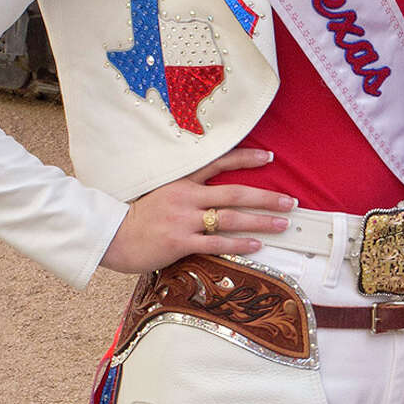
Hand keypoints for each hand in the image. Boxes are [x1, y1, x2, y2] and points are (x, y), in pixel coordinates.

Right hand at [100, 146, 294, 274]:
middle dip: (266, 197)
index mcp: (182, 182)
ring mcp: (184, 220)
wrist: (113, 236)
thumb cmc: (137, 218)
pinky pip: (217, 243)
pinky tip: (257, 245)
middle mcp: (187, 197)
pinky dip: (239, 244)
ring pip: (231, 218)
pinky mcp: (181, 242)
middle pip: (235, 193)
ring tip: (282, 224)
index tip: (269, 157)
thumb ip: (186, 192)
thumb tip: (212, 195)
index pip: (218, 163)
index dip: (245, 159)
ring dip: (261, 221)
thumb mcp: (160, 194)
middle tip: (290, 201)